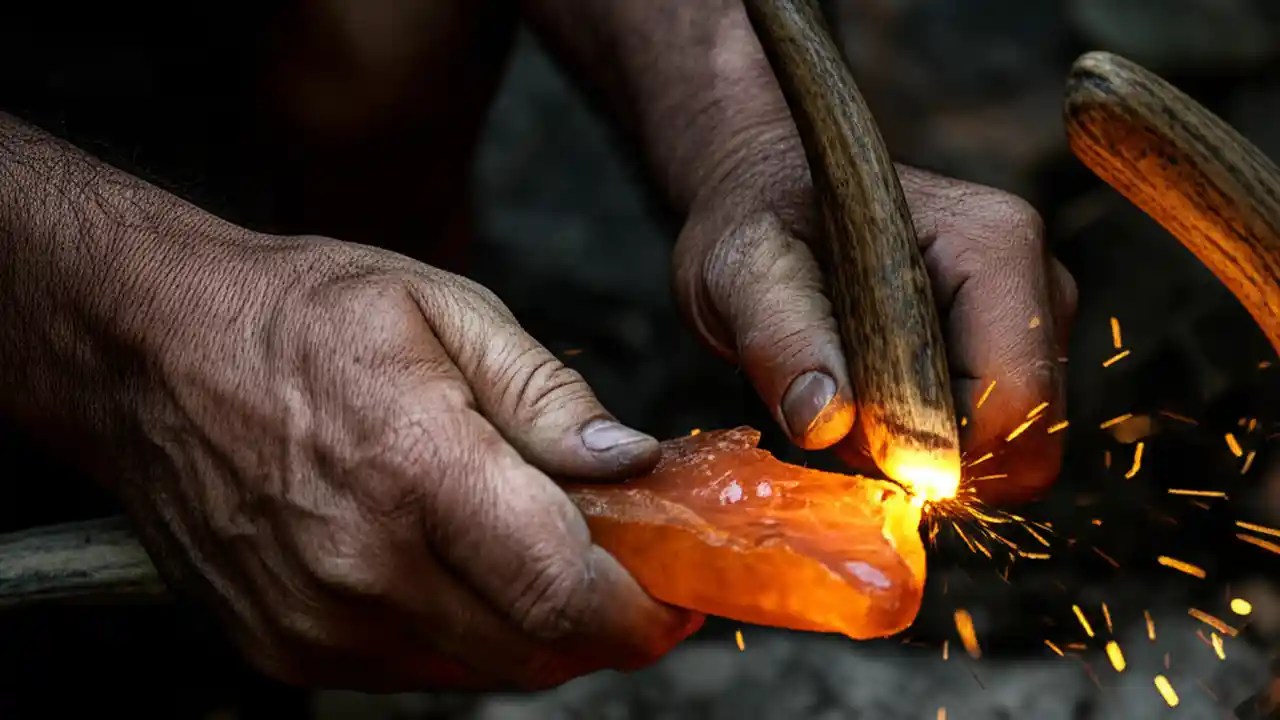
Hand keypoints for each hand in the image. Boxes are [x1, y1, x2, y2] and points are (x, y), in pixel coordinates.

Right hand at [113, 233, 697, 690]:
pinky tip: (466, 573)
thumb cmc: (295, 316)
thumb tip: (629, 459)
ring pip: (482, 672)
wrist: (149, 352)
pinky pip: (415, 671)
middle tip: (632, 573)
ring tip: (547, 561)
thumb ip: (546, 395)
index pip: (561, 587)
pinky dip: (466, 638)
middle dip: (605, 623)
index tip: (678, 591)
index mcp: (413, 468)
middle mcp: (362, 566)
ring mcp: (317, 621)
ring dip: (538, 632)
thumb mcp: (442, 308)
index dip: (641, 608)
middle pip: (535, 649)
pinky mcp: (286, 647)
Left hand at [675, 157, 1076, 504]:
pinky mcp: (1014, 358)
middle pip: (1023, 435)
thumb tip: (826, 421)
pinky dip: (927, 448)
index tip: (849, 434)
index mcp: (994, 247)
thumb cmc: (759, 225)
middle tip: (841, 415)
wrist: (765, 202)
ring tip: (849, 394)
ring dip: (920, 453)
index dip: (930, 447)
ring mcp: (1035, 324)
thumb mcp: (747, 273)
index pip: (1011, 398)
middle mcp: (1036, 283)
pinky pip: (991, 444)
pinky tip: (873, 401)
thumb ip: (783, 341)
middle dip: (927, 456)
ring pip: (1009, 450)